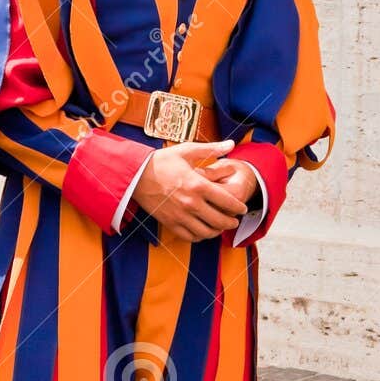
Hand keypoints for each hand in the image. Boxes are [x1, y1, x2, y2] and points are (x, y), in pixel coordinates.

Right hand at [133, 139, 247, 240]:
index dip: (239, 207)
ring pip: (207, 232)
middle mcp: (191, 203)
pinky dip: (200, 236)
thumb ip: (212, 149)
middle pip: (220, 220)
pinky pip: (190, 236)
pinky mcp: (170, 223)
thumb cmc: (162, 161)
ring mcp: (180, 215)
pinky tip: (204, 231)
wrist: (136, 175)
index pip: (227, 201)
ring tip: (221, 227)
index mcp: (198, 185)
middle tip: (235, 221)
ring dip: (217, 231)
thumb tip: (232, 144)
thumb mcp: (187, 151)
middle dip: (231, 222)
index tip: (243, 208)